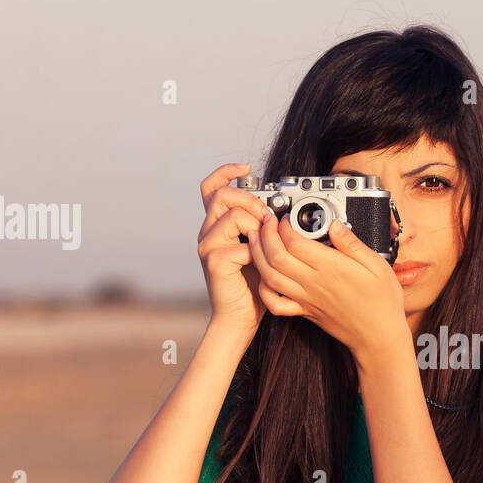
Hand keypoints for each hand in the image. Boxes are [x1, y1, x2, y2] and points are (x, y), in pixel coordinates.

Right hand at [196, 163, 275, 335]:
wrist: (241, 316)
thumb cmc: (252, 283)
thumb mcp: (258, 247)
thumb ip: (259, 225)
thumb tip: (274, 205)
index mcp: (216, 224)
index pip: (212, 186)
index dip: (227, 171)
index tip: (247, 167)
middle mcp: (207, 231)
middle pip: (222, 194)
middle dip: (251, 200)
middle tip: (265, 218)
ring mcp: (208, 246)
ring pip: (233, 215)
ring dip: (256, 227)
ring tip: (263, 245)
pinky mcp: (215, 262)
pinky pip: (242, 245)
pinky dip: (257, 253)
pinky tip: (259, 265)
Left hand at [248, 211, 407, 356]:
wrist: (379, 338)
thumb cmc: (382, 303)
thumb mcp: (378, 266)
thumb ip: (353, 244)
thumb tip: (336, 224)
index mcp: (331, 268)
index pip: (295, 243)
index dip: (285, 226)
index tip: (287, 217)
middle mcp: (314, 283)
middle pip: (276, 256)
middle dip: (265, 234)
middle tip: (267, 221)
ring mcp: (306, 299)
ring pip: (270, 276)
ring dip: (258, 255)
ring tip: (257, 239)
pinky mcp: (304, 311)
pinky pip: (275, 303)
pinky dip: (264, 289)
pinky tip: (264, 275)